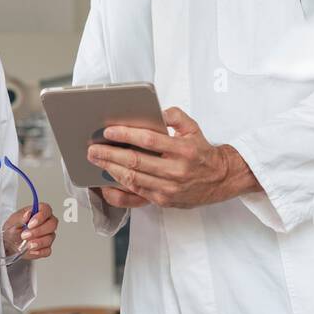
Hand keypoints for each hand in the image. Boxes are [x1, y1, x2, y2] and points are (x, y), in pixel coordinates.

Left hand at [4, 202, 57, 258]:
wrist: (9, 244)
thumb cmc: (12, 230)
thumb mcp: (12, 222)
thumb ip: (21, 218)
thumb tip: (28, 214)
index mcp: (39, 212)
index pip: (46, 210)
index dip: (41, 216)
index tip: (30, 224)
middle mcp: (46, 223)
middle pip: (52, 224)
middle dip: (39, 231)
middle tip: (25, 235)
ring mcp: (48, 235)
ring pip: (50, 238)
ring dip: (38, 242)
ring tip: (26, 244)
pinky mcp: (46, 247)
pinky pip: (47, 250)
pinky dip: (38, 251)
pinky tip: (30, 250)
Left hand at [87, 107, 258, 208]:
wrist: (221, 179)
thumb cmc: (202, 151)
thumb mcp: (193, 128)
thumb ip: (174, 116)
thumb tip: (154, 111)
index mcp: (183, 150)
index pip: (149, 140)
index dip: (126, 135)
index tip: (108, 131)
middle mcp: (176, 171)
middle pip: (136, 162)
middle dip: (110, 154)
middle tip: (93, 149)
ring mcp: (169, 189)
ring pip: (133, 180)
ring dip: (110, 170)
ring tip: (96, 160)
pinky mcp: (164, 201)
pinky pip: (136, 196)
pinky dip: (118, 190)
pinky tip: (105, 182)